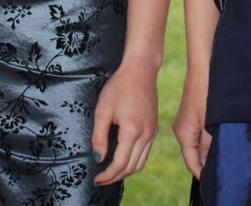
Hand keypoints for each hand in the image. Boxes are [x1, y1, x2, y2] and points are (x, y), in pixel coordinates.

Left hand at [91, 61, 158, 185]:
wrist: (140, 71)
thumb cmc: (119, 87)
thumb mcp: (103, 109)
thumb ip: (99, 136)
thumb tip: (99, 158)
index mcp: (132, 131)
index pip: (120, 163)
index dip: (107, 175)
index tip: (96, 179)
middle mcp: (146, 135)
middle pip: (131, 167)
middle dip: (115, 177)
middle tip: (101, 180)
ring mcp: (152, 132)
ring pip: (140, 163)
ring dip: (125, 172)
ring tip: (110, 174)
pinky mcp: (154, 129)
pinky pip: (145, 153)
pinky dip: (134, 162)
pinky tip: (123, 160)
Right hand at [171, 72, 212, 178]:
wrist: (203, 69)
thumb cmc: (206, 94)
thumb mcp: (210, 123)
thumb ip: (209, 146)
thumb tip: (208, 165)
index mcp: (183, 135)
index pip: (192, 163)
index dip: (202, 174)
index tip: (214, 182)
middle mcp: (181, 131)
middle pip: (193, 155)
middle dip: (205, 164)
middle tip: (221, 170)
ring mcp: (185, 123)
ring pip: (196, 145)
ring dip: (207, 152)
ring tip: (222, 158)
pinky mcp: (191, 116)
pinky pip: (197, 135)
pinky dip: (206, 141)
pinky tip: (217, 141)